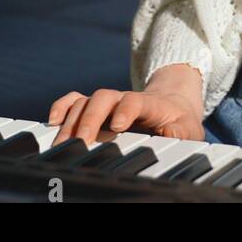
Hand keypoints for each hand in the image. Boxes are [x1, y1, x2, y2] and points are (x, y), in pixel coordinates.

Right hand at [46, 87, 203, 147]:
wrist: (173, 106)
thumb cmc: (179, 123)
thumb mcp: (188, 131)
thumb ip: (180, 134)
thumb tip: (170, 137)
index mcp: (150, 104)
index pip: (135, 100)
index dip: (125, 109)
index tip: (118, 126)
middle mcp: (123, 99)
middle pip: (102, 98)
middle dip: (90, 118)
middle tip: (82, 142)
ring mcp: (107, 103)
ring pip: (85, 101)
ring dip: (71, 121)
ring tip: (62, 144)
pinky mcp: (96, 108)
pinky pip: (74, 101)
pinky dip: (61, 108)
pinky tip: (52, 123)